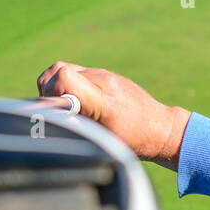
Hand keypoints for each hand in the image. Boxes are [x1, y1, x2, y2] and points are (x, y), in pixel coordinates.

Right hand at [37, 61, 189, 170]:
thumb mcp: (105, 140)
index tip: (55, 111)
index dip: (50, 92)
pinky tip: (77, 104)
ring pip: (63, 69)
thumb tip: (49, 119)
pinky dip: (68, 86)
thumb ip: (77, 126)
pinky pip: (75, 73)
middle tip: (57, 111)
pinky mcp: (103, 75)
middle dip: (48, 91)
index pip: (63, 77)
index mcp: (103, 100)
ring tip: (66, 107)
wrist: (161, 128)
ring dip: (56, 87)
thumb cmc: (135, 140)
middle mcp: (102, 80)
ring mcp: (103, 74)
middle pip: (57, 71)